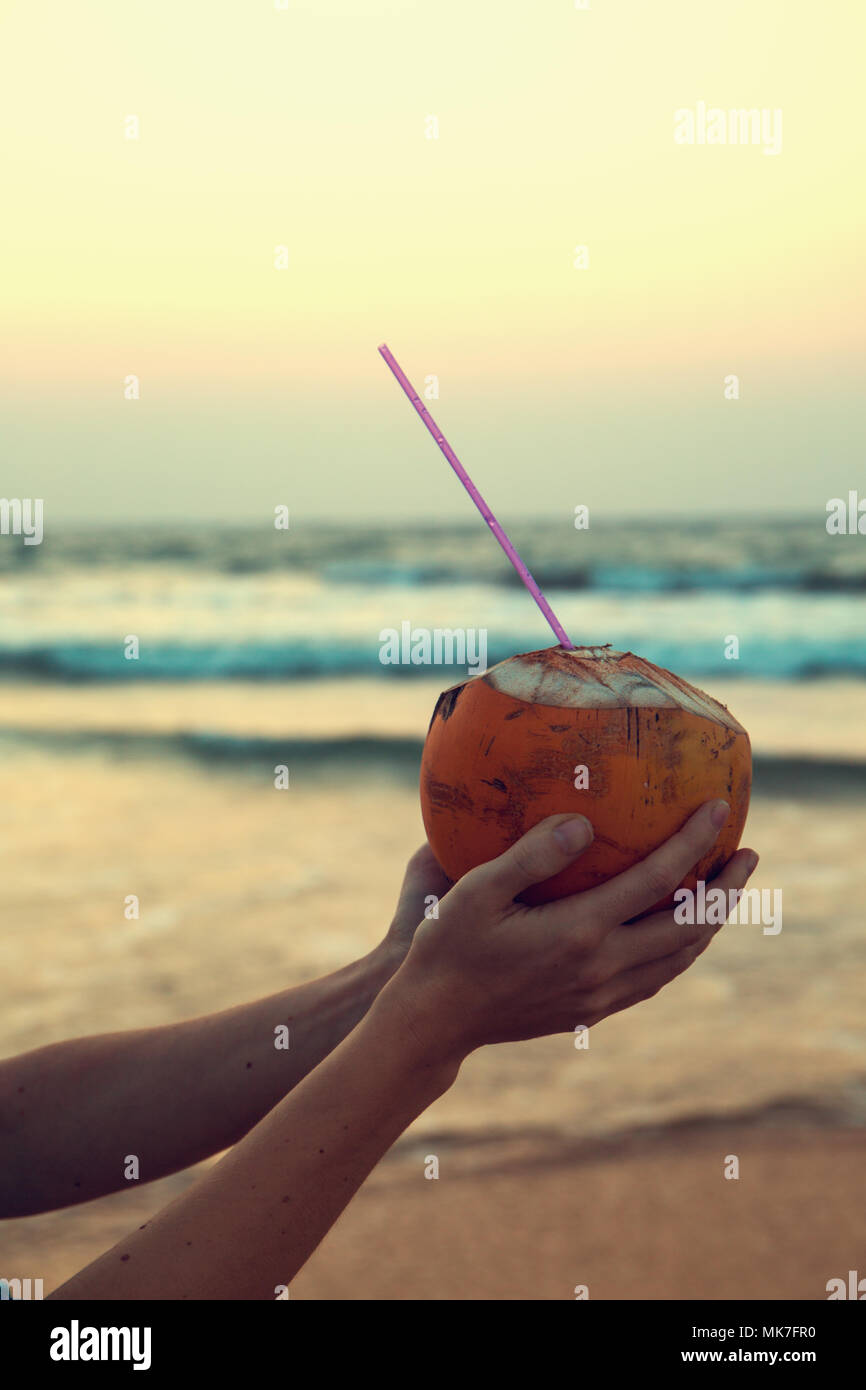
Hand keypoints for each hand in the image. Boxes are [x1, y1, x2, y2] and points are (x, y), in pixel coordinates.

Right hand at [381, 800, 757, 1060]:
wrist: (435, 1021)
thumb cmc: (446, 946)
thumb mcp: (476, 890)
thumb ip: (532, 855)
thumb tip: (583, 823)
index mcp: (580, 931)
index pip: (659, 880)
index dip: (695, 842)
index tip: (720, 809)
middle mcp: (602, 967)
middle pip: (690, 926)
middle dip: (728, 889)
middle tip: (748, 854)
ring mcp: (600, 995)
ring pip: (678, 958)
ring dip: (710, 923)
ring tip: (724, 890)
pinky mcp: (591, 1011)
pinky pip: (655, 979)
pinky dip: (680, 950)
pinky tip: (677, 931)